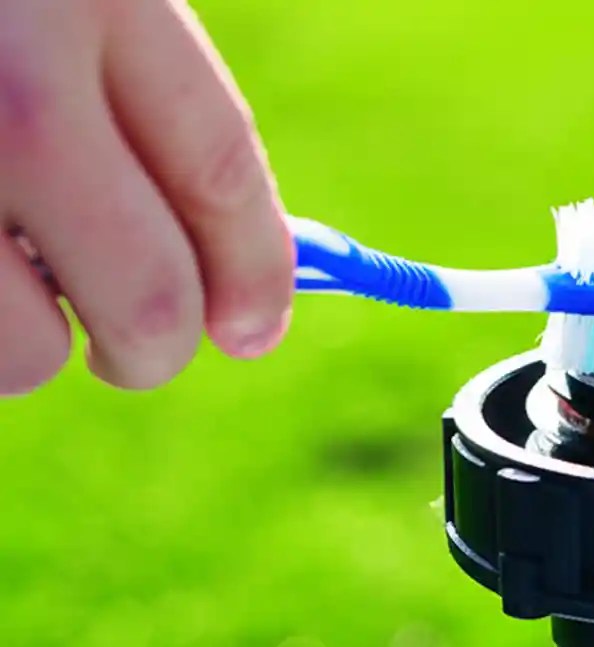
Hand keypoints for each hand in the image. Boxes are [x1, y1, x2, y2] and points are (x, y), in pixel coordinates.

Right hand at [0, 1, 292, 395]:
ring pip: (32, 353)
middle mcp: (20, 87)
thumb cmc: (0, 12)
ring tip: (15, 282)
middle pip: (151, 294)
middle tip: (140, 352)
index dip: (257, 270)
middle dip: (159, 349)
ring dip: (41, 347)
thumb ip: (141, 107)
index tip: (255, 329)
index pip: (222, 173)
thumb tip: (233, 269)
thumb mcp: (71, 4)